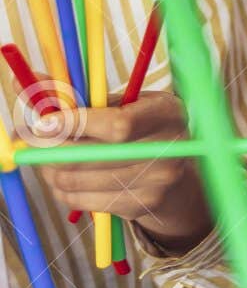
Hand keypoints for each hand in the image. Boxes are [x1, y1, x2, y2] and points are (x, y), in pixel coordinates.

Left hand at [24, 92, 212, 254]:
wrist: (176, 170)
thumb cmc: (139, 128)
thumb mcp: (120, 104)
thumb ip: (77, 94)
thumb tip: (30, 82)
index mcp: (167, 113)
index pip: (118, 125)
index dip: (75, 124)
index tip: (44, 123)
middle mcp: (170, 148)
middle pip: (90, 157)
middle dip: (50, 150)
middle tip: (35, 142)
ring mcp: (157, 181)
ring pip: (77, 181)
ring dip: (50, 170)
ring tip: (49, 160)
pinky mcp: (141, 205)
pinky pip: (81, 201)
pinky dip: (62, 190)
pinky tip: (66, 178)